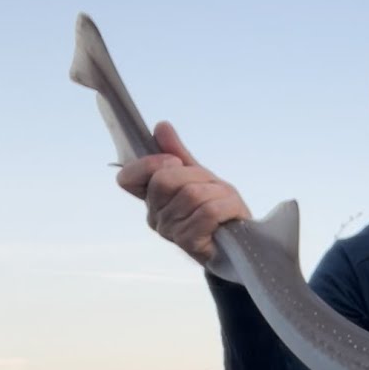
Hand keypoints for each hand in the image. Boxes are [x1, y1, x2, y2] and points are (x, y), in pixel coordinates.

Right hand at [115, 121, 249, 264]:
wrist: (241, 242)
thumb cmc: (217, 210)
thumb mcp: (199, 177)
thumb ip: (177, 153)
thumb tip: (161, 127)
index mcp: (151, 198)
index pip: (128, 177)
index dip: (149, 164)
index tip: (173, 161)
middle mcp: (155, 216)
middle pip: (165, 179)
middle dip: (197, 176)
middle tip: (211, 188)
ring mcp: (170, 231)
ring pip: (192, 194)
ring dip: (217, 194)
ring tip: (223, 205)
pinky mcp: (189, 242)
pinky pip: (207, 211)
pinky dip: (226, 207)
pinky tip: (229, 216)